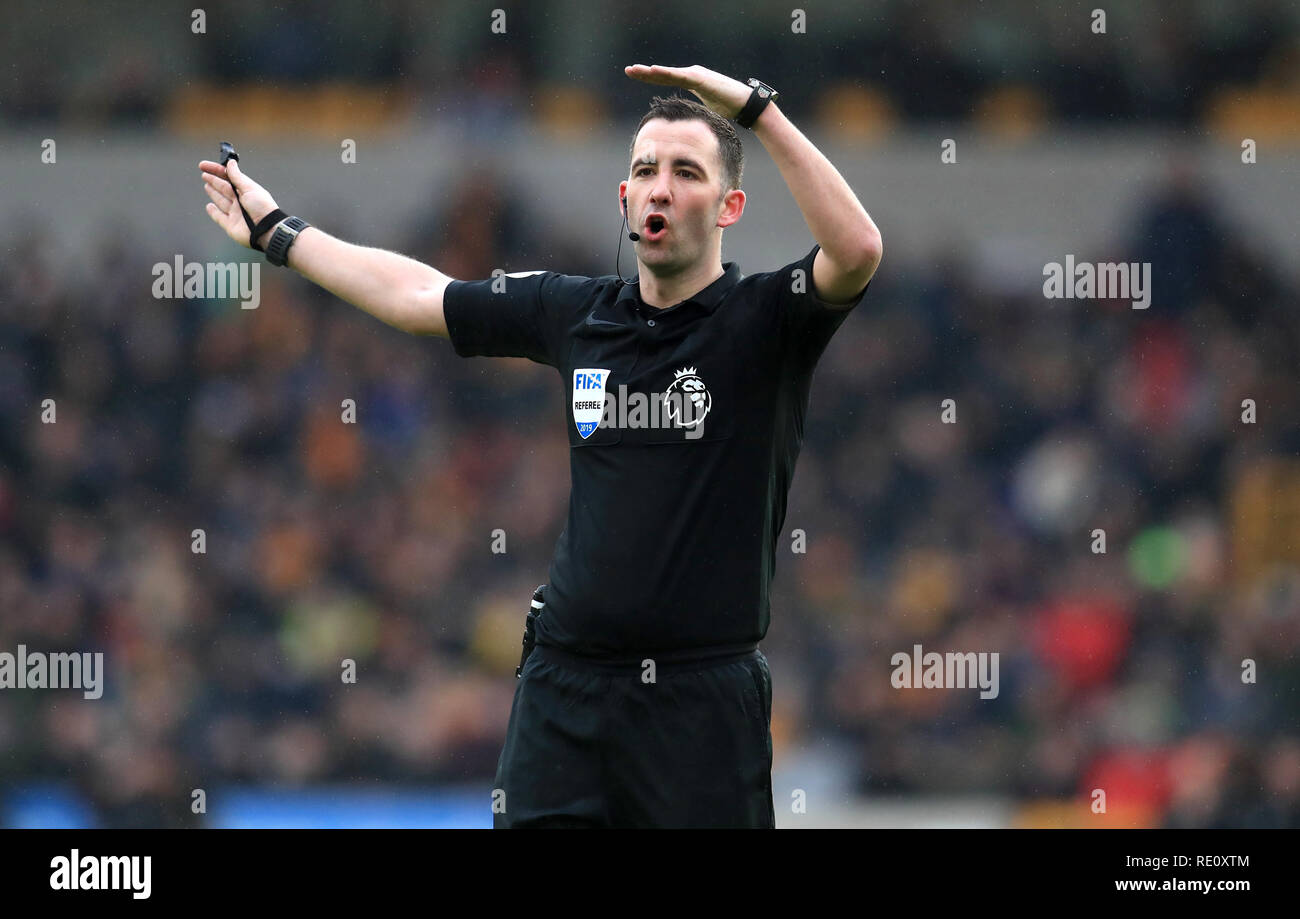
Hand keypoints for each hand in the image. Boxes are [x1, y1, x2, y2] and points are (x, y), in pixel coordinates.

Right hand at [198, 157, 281, 248]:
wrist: (267, 230)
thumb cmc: (262, 208)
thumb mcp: (249, 188)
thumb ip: (237, 176)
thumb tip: (230, 163)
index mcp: (247, 191)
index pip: (229, 177)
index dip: (217, 171)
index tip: (204, 165)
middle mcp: (240, 201)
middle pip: (224, 188)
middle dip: (214, 180)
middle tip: (204, 174)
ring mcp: (235, 213)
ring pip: (221, 200)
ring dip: (214, 193)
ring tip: (207, 185)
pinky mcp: (230, 225)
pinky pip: (219, 217)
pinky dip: (214, 212)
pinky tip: (209, 206)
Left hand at [624, 64, 754, 119]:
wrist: (745, 104)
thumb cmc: (727, 108)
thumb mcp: (703, 109)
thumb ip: (692, 111)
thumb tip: (684, 126)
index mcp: (691, 80)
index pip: (666, 78)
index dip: (650, 77)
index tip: (634, 75)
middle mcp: (691, 74)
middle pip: (664, 74)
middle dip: (645, 72)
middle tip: (628, 70)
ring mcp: (696, 75)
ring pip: (669, 73)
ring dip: (651, 72)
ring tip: (636, 70)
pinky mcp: (701, 79)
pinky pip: (680, 76)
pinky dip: (666, 73)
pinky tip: (653, 71)